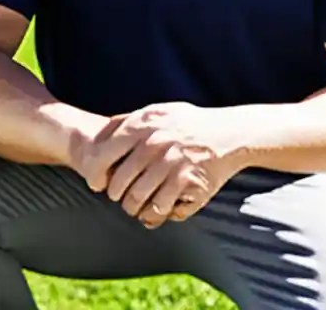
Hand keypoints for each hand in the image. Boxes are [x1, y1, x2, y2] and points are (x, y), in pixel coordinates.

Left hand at [78, 102, 244, 228]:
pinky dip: (154, 214)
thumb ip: (130, 121)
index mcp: (143, 125)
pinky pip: (160, 208)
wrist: (229, 133)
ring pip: (137, 199)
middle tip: (118, 197)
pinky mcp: (188, 183)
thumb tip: (102, 132)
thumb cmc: (189, 123)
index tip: (97, 183)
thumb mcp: (158, 112)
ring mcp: (172, 165)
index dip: (95, 173)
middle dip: (115, 194)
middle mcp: (154, 145)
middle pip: (119, 182)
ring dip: (132, 208)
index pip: (104, 154)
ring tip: (134, 207)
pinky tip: (155, 211)